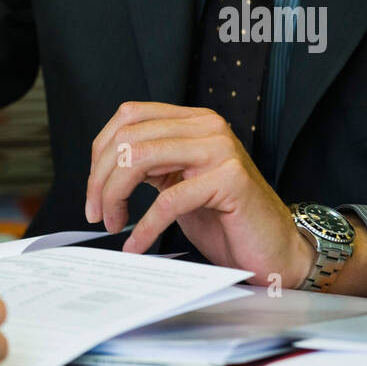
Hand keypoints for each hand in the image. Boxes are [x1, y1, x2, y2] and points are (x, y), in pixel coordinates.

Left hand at [85, 102, 312, 286]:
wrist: (273, 248)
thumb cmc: (224, 219)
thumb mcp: (176, 182)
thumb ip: (148, 165)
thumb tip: (100, 168)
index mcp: (192, 121)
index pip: (129, 117)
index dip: (100, 153)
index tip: (93, 190)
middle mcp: (207, 127)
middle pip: (128, 138)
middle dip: (100, 180)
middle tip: (97, 214)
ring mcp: (220, 150)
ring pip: (140, 159)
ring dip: (115, 196)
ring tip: (113, 224)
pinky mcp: (230, 180)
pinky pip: (168, 201)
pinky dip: (143, 227)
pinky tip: (135, 245)